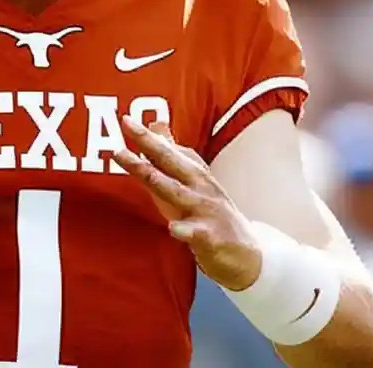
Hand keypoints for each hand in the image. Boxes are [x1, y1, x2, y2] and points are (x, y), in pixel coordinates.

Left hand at [113, 116, 262, 291]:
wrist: (246, 252)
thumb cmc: (210, 212)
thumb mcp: (192, 179)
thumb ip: (172, 154)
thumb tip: (155, 124)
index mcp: (194, 173)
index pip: (168, 150)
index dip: (146, 135)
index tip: (126, 120)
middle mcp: (200, 186)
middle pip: (171, 162)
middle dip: (149, 145)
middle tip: (127, 129)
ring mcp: (207, 210)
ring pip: (178, 193)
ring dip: (157, 179)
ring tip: (137, 167)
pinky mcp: (212, 237)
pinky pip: (196, 233)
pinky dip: (186, 230)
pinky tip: (173, 228)